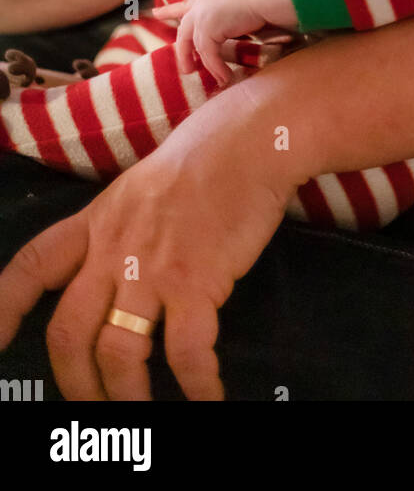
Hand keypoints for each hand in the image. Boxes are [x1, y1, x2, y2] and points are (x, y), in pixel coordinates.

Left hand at [0, 79, 297, 400]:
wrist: (248, 141)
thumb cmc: (204, 156)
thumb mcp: (141, 187)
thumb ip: (120, 228)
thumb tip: (117, 268)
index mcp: (97, 222)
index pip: (32, 266)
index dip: (3, 308)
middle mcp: (114, 250)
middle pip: (69, 331)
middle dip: (76, 381)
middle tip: (94, 403)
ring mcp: (152, 269)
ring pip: (118, 353)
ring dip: (128, 395)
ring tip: (144, 413)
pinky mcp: (195, 282)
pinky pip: (185, 352)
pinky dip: (196, 385)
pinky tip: (207, 396)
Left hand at [151, 0, 267, 86]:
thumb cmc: (262, 0)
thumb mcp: (240, 9)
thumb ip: (229, 21)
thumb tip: (234, 31)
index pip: (183, 6)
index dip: (169, 10)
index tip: (155, 13)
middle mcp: (200, 6)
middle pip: (184, 35)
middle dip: (184, 55)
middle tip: (187, 71)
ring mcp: (201, 17)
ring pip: (199, 49)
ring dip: (210, 67)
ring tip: (221, 80)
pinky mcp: (207, 29)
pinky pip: (209, 55)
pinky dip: (218, 68)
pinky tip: (226, 78)